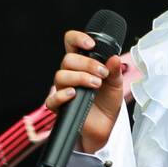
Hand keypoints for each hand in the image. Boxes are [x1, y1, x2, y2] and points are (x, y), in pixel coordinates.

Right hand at [45, 30, 125, 153]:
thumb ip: (114, 71)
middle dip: (86, 64)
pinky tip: (75, 94)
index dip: (77, 38)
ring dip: (79, 77)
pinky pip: (52, 99)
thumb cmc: (107, 104)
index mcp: (82, 65)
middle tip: (102, 73)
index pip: (72, 43)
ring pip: (60, 75)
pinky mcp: (60, 107)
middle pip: (67, 59)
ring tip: (95, 84)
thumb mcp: (116, 85)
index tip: (91, 45)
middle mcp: (71, 75)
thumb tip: (114, 58)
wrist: (104, 128)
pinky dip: (62, 95)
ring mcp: (64, 90)